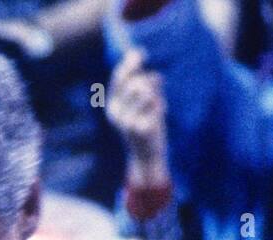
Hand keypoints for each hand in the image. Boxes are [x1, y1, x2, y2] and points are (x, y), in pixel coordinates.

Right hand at [107, 50, 170, 184]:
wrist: (146, 154)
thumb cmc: (144, 122)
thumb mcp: (136, 101)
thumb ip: (137, 79)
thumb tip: (135, 52)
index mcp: (111, 105)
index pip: (118, 78)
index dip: (129, 63)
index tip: (141, 53)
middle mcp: (115, 113)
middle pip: (135, 82)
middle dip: (149, 81)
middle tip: (157, 86)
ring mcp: (126, 121)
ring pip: (145, 91)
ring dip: (156, 92)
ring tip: (157, 103)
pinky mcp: (140, 128)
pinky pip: (156, 103)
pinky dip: (161, 106)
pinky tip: (160, 114)